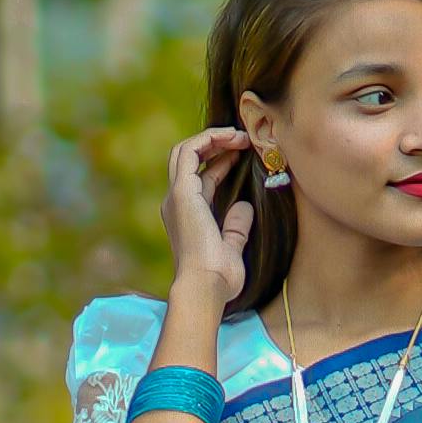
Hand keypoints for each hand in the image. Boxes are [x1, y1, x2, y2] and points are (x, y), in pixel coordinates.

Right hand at [164, 125, 258, 306]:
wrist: (205, 287)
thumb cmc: (219, 278)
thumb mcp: (232, 249)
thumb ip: (236, 228)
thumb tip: (244, 206)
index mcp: (186, 216)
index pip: (200, 178)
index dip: (220, 162)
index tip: (243, 154)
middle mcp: (176, 203)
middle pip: (188, 159)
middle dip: (214, 144)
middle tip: (242, 139)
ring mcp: (176, 196)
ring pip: (184, 151)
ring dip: (212, 138)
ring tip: (239, 135)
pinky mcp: (182, 192)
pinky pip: (190, 152)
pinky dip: (209, 139)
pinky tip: (232, 138)